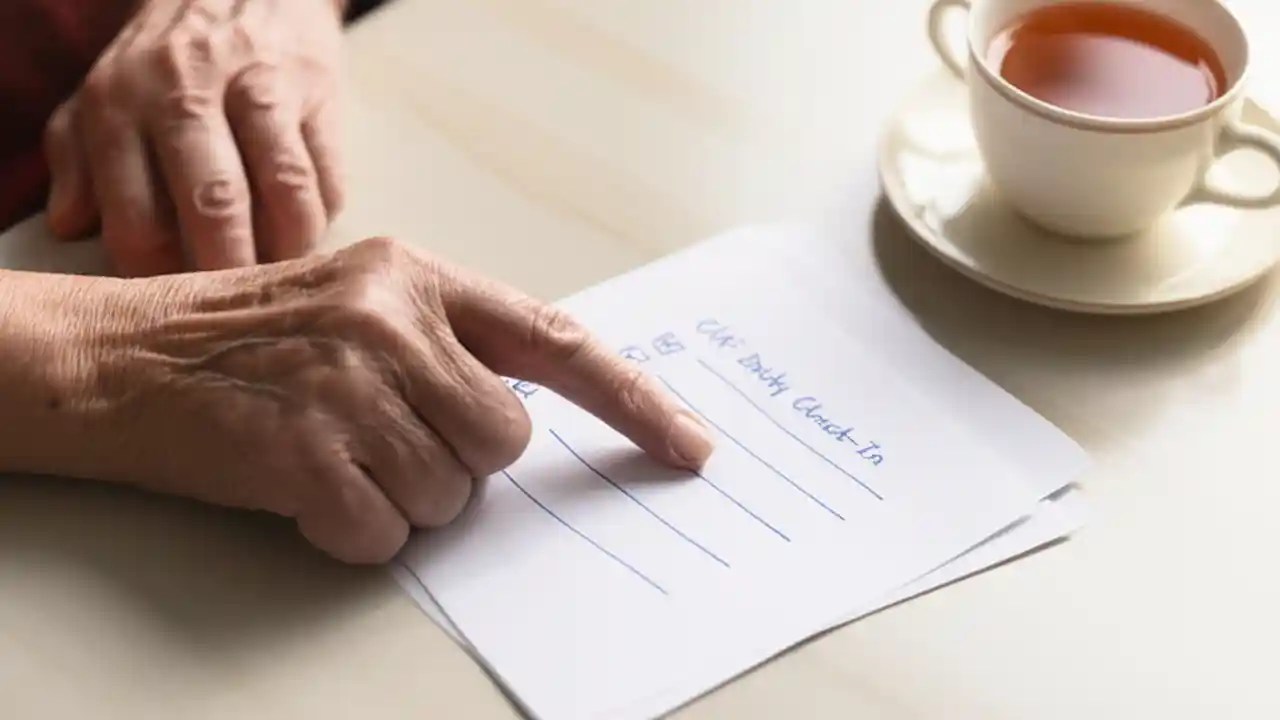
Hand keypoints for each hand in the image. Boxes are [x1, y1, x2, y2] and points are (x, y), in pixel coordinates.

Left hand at [43, 0, 345, 275]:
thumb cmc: (164, 60)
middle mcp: (184, 90)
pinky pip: (327, 172)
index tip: (177, 298)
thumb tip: (72, 227)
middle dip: (233, 269)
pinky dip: (322, 213)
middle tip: (241, 302)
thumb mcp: (102, 99)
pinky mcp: (314, 85)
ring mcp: (256, 84)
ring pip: (285, 189)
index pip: (137, 217)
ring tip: (281, 268)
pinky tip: (306, 223)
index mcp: (119, 105)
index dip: (161, 275)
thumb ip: (78, 163)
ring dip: (289, 246)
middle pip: (215, 203)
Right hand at [76, 238, 713, 562]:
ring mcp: (347, 384)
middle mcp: (392, 321)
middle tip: (387, 438)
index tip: (688, 445)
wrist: (127, 358)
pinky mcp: (304, 451)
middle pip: (503, 439)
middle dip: (459, 461)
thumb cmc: (254, 338)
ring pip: (449, 493)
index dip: (634, 400)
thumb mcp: (364, 302)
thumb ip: (453, 345)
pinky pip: (384, 532)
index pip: (557, 341)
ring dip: (400, 496)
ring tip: (334, 454)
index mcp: (422, 278)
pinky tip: (305, 488)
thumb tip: (524, 422)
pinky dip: (353, 530)